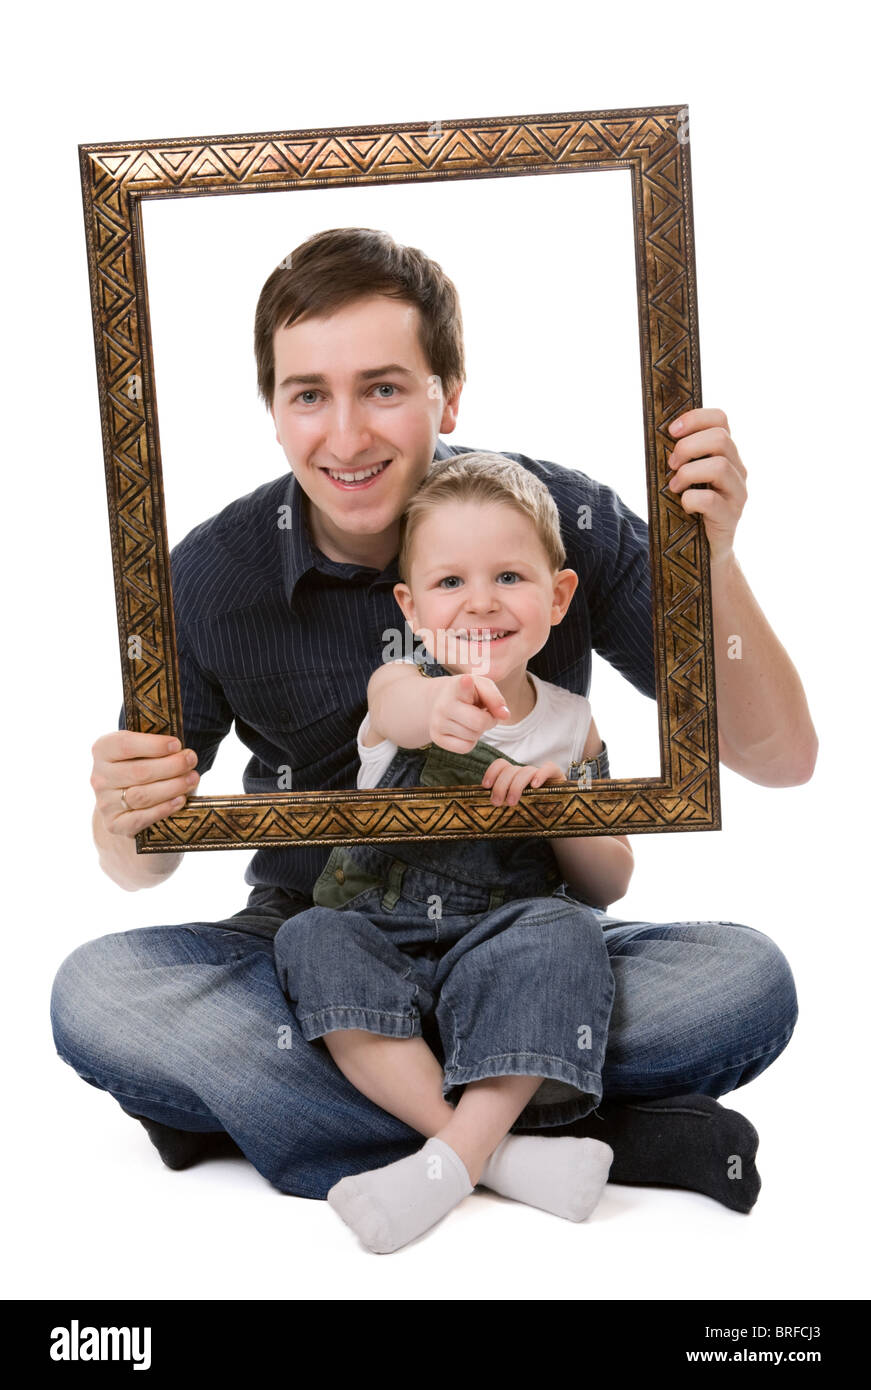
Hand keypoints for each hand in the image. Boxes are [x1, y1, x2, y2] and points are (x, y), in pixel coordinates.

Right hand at [90, 730, 199, 837]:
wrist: (125, 805)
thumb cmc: (141, 769)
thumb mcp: (143, 752)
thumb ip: (156, 746)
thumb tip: (182, 750)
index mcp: (103, 751)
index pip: (124, 745)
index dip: (153, 745)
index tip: (177, 744)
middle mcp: (99, 777)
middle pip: (139, 771)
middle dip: (171, 766)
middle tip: (191, 760)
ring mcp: (105, 803)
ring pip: (142, 795)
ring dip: (172, 787)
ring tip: (192, 779)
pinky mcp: (114, 824)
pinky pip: (141, 817)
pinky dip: (164, 808)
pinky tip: (180, 800)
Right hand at [429, 673, 510, 752]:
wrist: (438, 699)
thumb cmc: (467, 692)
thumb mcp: (482, 686)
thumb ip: (496, 698)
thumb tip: (505, 716)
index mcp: (457, 686)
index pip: (462, 687)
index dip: (466, 684)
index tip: (466, 679)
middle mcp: (443, 704)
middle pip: (479, 723)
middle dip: (488, 720)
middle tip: (483, 713)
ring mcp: (437, 722)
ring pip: (473, 736)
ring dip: (478, 730)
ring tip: (471, 718)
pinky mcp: (437, 738)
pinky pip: (465, 748)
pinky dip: (470, 741)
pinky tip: (464, 729)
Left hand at [481, 758, 566, 806]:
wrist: (561, 819)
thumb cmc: (534, 814)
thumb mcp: (516, 808)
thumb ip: (504, 803)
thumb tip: (482, 808)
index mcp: (514, 777)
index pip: (501, 765)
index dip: (492, 772)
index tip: (485, 786)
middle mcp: (526, 773)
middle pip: (510, 770)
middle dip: (500, 786)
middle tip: (497, 802)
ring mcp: (541, 774)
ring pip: (525, 771)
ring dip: (516, 786)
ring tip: (512, 802)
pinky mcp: (557, 776)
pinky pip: (549, 768)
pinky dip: (541, 774)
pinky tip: (535, 786)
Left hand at [667, 407, 746, 566]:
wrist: (705, 554)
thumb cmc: (689, 511)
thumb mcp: (685, 478)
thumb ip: (679, 458)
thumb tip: (657, 437)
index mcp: (726, 454)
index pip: (721, 419)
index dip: (695, 418)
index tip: (671, 430)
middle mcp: (738, 469)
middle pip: (720, 437)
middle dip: (688, 446)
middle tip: (671, 464)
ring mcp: (738, 493)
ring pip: (719, 465)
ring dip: (687, 473)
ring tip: (674, 488)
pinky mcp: (731, 517)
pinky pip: (710, 500)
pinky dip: (690, 500)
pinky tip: (684, 506)